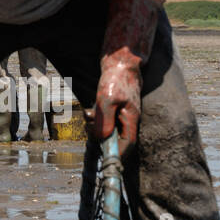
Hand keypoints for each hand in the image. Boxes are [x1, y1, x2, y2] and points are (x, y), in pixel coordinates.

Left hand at [96, 0, 158, 144]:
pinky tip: (89, 110)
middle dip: (101, 137)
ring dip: (96, 126)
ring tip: (88, 115)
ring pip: (109, 129)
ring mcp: (123, 113)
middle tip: (88, 126)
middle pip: (116, 138)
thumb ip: (104, 120)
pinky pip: (105, 120)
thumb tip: (102, 138)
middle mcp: (129, 118)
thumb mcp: (106, 99)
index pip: (128, 144)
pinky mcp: (116, 108)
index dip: (118, 154)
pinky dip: (96, 118)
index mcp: (131, 118)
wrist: (119, 60)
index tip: (105, 158)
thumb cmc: (115, 78)